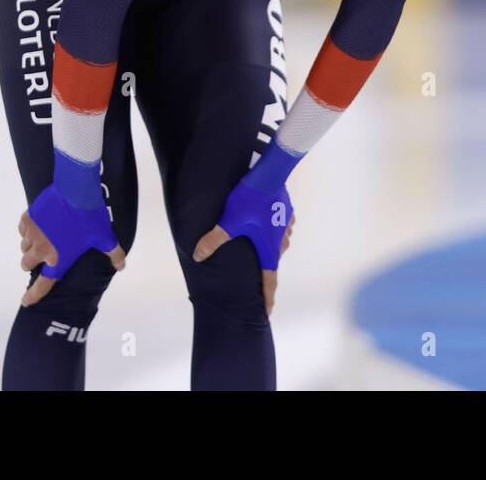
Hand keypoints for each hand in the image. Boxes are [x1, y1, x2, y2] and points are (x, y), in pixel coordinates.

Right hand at [18, 183, 125, 306]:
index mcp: (59, 259)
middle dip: (32, 263)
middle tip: (44, 255)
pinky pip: (22, 231)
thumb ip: (114, 254)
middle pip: (27, 264)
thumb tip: (121, 266)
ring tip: (44, 238)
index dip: (33, 295)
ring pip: (24, 247)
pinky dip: (28, 231)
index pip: (43, 284)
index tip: (26, 301)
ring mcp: (32, 234)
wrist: (75, 190)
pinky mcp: (27, 219)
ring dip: (31, 247)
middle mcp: (41, 250)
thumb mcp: (105, 237)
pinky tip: (39, 225)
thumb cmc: (91, 217)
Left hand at [193, 179, 295, 316]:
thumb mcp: (229, 221)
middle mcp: (281, 240)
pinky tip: (267, 221)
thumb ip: (214, 240)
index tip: (268, 311)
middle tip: (256, 271)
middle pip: (273, 259)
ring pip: (279, 241)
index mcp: (269, 248)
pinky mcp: (287, 210)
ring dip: (270, 244)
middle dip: (265, 266)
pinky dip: (275, 227)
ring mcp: (286, 225)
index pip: (269, 279)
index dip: (268, 297)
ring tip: (259, 243)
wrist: (269, 174)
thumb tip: (198, 256)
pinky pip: (282, 225)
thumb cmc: (250, 201)